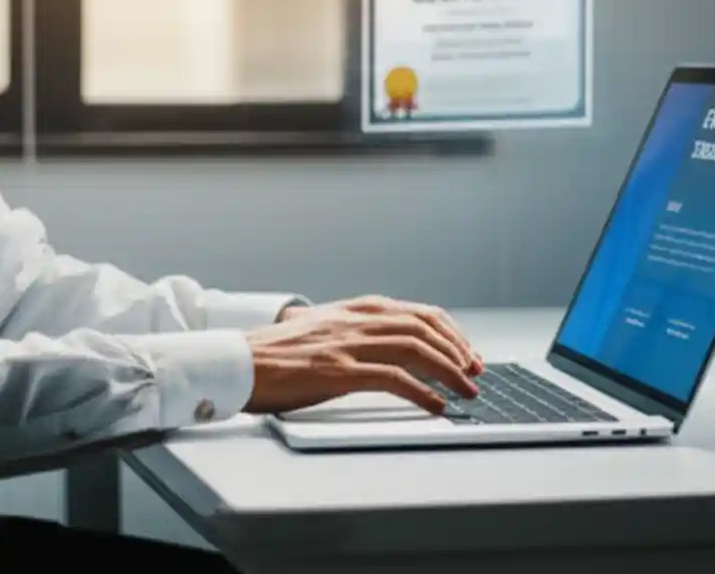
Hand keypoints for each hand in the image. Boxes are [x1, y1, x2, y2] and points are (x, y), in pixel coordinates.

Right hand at [247, 297, 483, 415]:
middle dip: (457, 352)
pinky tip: (435, 405)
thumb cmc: (276, 352)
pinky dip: (421, 392)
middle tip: (475, 374)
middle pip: (424, 328)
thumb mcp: (322, 328)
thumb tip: (383, 343)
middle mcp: (357, 320)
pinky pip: (392, 378)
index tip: (467, 353)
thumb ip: (353, 330)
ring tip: (464, 391)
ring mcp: (348, 344)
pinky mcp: (338, 370)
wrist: (239, 362)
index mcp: (356, 308)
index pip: (419, 313)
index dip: (450, 333)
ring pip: (415, 349)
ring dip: (448, 372)